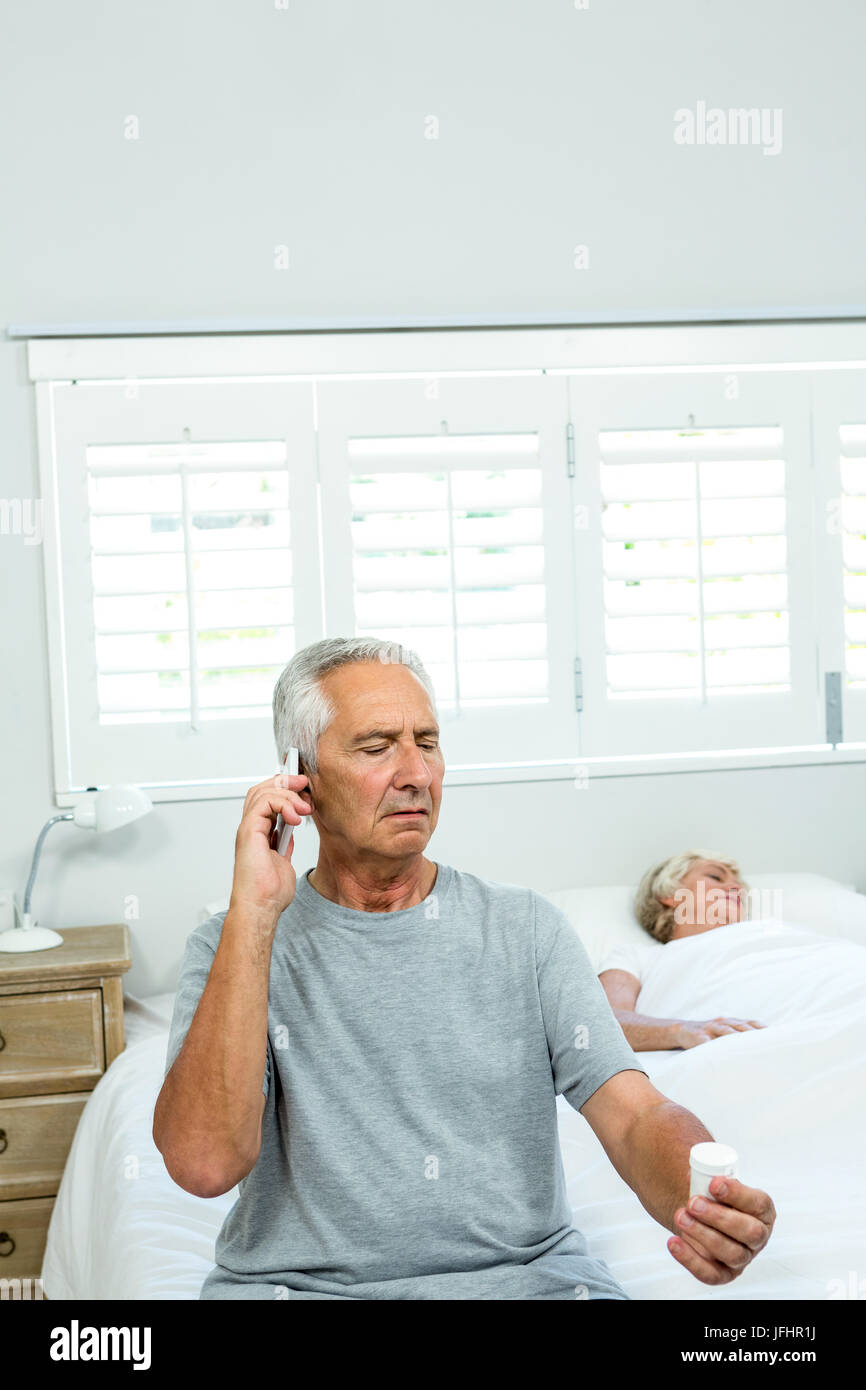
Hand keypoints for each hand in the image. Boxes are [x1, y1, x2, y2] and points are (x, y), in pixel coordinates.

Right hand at [229, 770, 312, 918]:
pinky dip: (281, 803)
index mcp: (258, 834)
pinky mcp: (249, 832)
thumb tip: (289, 835)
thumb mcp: (284, 862)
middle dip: (285, 781)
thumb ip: (284, 845)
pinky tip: (295, 816)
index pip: (266, 799)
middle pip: (261, 790)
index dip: (284, 788)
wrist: (261, 907)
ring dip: (286, 792)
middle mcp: (251, 829)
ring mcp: (248, 829)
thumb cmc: (269, 893)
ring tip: (303, 806)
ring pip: (261, 792)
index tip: (303, 788)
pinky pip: (262, 803)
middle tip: (303, 783)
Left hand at [668, 1176, 775, 1283]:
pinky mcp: (724, 1274)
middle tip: (693, 1203)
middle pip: (749, 1232)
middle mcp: (758, 1237)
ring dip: (703, 1234)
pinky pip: (711, 1274)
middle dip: (718, 1217)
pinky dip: (690, 1259)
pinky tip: (674, 1242)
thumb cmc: (713, 1196)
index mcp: (762, 1210)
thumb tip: (690, 1176)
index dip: (737, 1194)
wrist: (701, 1216)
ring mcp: (743, 1258)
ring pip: (731, 1253)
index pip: (758, 1204)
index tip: (713, 1183)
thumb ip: (707, 1175)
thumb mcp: (715, 1182)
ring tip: (680, 1216)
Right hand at [676, 1017, 765, 1047]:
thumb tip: (757, 1052)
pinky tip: (718, 1051)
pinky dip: (713, 1045)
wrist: (682, 1031)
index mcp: (731, 1022)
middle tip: (765, 1042)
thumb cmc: (708, 1036)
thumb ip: (737, 1039)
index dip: (761, 1029)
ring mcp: (710, 1028)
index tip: (775, 1036)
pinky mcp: (699, 1036)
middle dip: (752, 1033)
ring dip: (736, 1037)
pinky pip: (706, 1041)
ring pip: (725, 1031)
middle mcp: (723, 1022)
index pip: (750, 1023)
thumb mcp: (724, 1034)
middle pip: (740, 1026)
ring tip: (746, 1045)